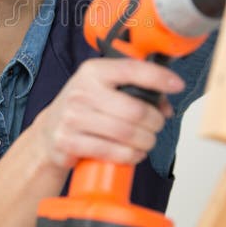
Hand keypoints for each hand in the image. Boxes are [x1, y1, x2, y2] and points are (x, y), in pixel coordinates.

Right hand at [33, 57, 184, 169]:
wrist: (48, 132)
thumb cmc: (83, 108)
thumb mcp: (103, 89)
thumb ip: (135, 90)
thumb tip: (165, 106)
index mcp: (93, 72)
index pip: (131, 70)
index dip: (159, 77)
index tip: (177, 85)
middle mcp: (82, 91)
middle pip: (135, 110)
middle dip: (155, 122)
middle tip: (156, 125)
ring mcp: (73, 117)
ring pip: (126, 134)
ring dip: (145, 142)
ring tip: (146, 142)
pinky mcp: (69, 142)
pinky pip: (112, 152)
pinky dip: (131, 156)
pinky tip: (133, 153)